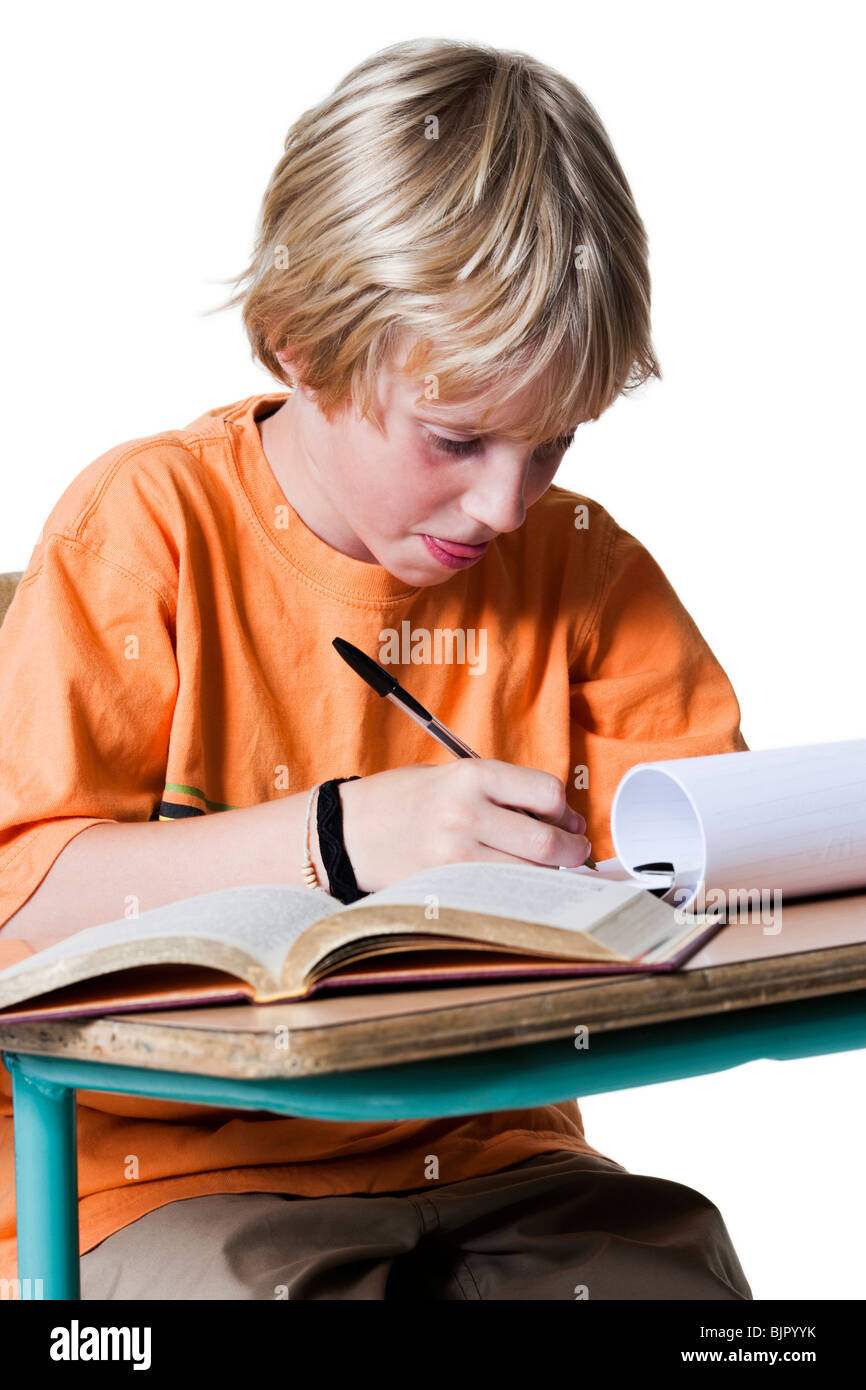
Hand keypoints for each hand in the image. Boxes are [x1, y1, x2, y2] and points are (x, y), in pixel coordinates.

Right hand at [339, 759, 590, 893]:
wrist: (345, 830)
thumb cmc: (399, 800)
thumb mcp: (449, 775)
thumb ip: (500, 790)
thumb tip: (558, 817)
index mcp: (471, 776)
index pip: (546, 792)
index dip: (566, 811)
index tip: (569, 821)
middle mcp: (466, 813)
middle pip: (547, 842)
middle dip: (571, 851)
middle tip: (575, 853)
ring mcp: (455, 854)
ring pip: (529, 874)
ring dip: (549, 875)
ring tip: (548, 870)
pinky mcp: (446, 885)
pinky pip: (501, 892)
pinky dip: (519, 890)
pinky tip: (518, 884)